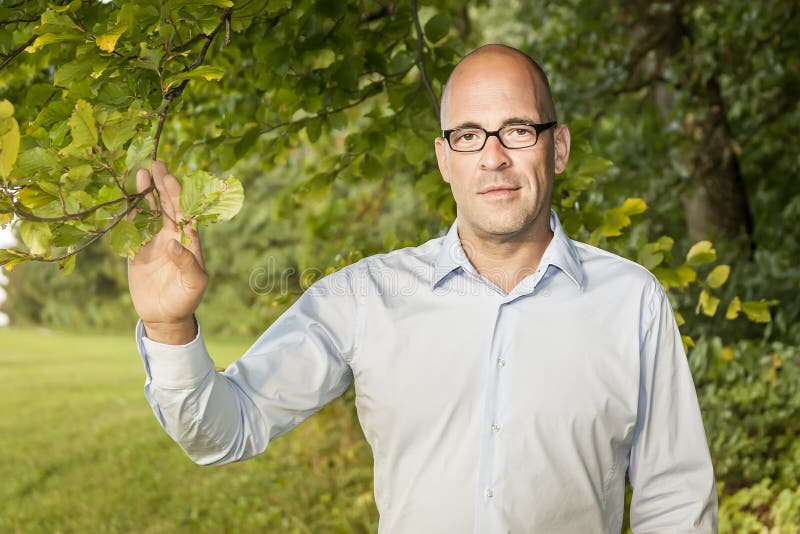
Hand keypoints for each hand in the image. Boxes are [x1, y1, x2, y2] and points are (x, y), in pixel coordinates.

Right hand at [128, 161, 207, 344]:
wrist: (164, 316)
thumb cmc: (186, 299)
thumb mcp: (194, 283)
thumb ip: (187, 262)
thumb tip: (173, 242)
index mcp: (190, 240)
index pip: (187, 212)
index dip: (180, 195)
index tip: (172, 179)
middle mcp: (173, 235)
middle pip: (169, 205)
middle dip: (164, 185)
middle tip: (157, 163)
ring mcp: (154, 240)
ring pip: (151, 211)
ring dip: (147, 193)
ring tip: (142, 171)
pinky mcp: (137, 248)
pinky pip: (133, 227)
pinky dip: (130, 212)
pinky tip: (127, 196)